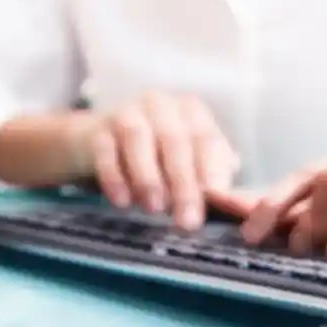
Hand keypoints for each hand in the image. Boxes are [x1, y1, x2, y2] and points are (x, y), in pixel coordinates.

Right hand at [84, 91, 238, 229]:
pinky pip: (105, 151)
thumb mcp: (186, 161)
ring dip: (148, 177)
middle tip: (187, 221)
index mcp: (190, 111)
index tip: (215, 199)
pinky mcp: (98, 128)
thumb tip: (228, 200)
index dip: (212, 170)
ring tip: (154, 209)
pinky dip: (114, 178)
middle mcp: (160, 105)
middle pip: (175, 141)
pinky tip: (122, 202)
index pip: (206, 139)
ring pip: (138, 139)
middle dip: (183, 184)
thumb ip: (208, 176)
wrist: (99, 142)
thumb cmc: (154, 155)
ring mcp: (127, 113)